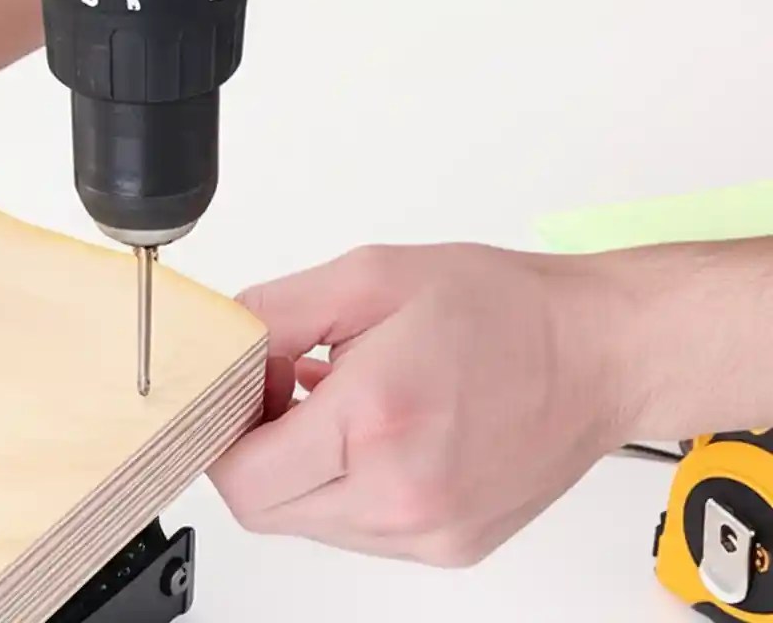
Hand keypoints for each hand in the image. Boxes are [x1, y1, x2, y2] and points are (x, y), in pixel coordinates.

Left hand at [209, 243, 631, 566]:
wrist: (603, 353)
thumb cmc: (504, 310)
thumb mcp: (370, 277)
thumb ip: (273, 313)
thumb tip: (222, 348)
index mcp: (377, 421)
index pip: (241, 475)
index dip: (224, 429)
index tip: (244, 388)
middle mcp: (401, 496)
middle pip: (263, 508)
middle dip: (254, 449)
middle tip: (283, 390)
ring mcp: (428, 533)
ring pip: (306, 521)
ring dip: (299, 469)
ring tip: (340, 404)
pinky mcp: (448, 548)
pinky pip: (355, 529)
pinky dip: (343, 485)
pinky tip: (373, 434)